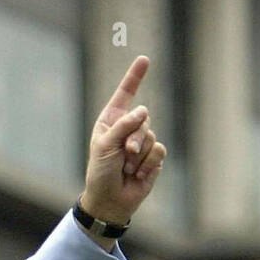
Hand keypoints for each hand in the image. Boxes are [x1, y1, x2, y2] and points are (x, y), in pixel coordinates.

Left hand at [81, 55, 166, 230]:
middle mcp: (128, 129)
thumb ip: (123, 126)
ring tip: (126, 168)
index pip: (125, 95)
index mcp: (111, 122)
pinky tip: (137, 174)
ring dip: (138, 156)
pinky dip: (147, 164)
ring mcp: (142, 142)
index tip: (144, 59)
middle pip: (143, 118)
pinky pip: (159, 151)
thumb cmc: (100, 173)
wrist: (110, 200)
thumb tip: (143, 110)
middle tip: (124, 155)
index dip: (134, 77)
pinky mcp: (153, 156)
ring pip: (152, 136)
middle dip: (134, 138)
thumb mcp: (104, 147)